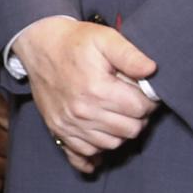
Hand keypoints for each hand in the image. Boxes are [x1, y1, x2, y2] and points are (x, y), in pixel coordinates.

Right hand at [12, 18, 157, 172]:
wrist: (40, 46)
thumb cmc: (75, 42)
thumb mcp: (105, 38)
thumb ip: (130, 55)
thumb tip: (151, 71)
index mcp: (97, 89)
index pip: (140, 109)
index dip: (149, 101)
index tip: (144, 93)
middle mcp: (82, 111)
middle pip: (129, 130)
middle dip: (138, 118)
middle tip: (132, 103)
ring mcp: (69, 124)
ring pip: (111, 144)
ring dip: (120, 132)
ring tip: (117, 114)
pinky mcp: (58, 130)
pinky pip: (84, 153)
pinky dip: (96, 151)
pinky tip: (101, 142)